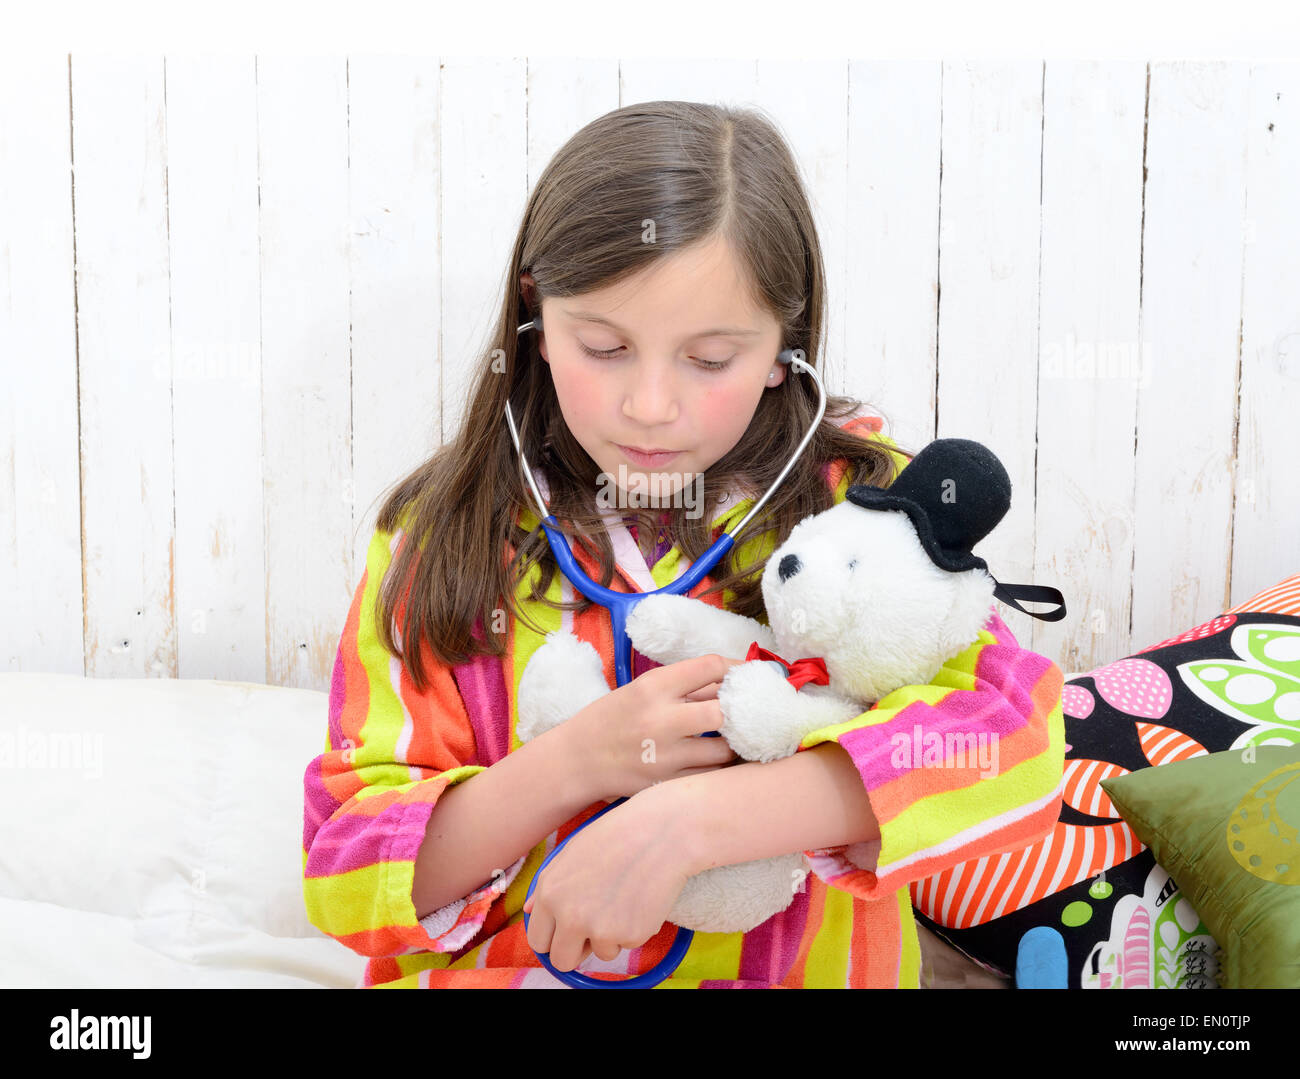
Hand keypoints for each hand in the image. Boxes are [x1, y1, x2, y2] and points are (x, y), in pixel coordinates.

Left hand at [522, 785, 691, 972]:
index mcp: (550, 893)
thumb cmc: (617, 835)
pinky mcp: (631, 935)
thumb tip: (529, 910)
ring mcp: (601, 928)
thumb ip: (548, 885)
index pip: (538, 940)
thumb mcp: (572, 852)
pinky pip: (628, 944)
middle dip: (576, 950)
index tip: (566, 933)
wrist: (661, 831)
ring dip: (611, 936)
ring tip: (624, 899)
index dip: (553, 938)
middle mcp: (570, 915)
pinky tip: (640, 898)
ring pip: (600, 953)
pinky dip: (635, 928)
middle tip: (595, 928)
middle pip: (562, 960)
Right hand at [564, 652, 745, 802]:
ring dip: (733, 744)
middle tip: (743, 711)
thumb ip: (683, 687)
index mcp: (653, 686)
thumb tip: (729, 680)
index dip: (734, 668)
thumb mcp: (641, 690)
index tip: (743, 676)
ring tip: (732, 739)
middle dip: (736, 710)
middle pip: (723, 710)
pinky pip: (710, 776)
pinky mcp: (665, 782)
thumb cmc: (611, 719)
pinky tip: (716, 760)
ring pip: (723, 750)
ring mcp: (664, 754)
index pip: (710, 666)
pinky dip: (718, 768)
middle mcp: (660, 718)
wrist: (577, 760)